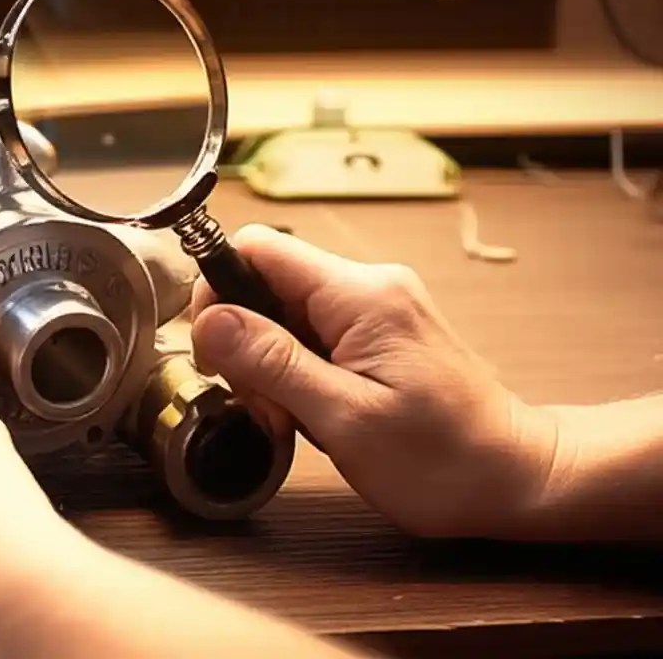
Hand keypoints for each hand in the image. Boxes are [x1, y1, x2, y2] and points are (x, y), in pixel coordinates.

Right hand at [189, 225, 558, 538]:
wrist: (516, 479)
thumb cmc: (445, 460)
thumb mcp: (345, 418)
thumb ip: (273, 363)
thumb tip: (210, 319)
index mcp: (360, 296)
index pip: (258, 248)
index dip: (219, 290)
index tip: (217, 353)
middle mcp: (368, 288)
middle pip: (265, 284)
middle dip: (245, 344)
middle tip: (265, 405)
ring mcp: (374, 310)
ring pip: (282, 315)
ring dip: (269, 367)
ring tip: (294, 418)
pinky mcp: (376, 335)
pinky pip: (309, 336)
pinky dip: (295, 374)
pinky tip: (312, 413)